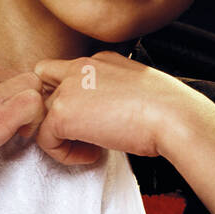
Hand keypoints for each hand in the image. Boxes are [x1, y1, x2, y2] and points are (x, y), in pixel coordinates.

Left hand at [32, 52, 177, 165]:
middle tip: (79, 133)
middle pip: (42, 87)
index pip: (62, 71)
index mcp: (99, 59)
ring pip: (41, 114)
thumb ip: (110, 93)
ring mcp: (68, 88)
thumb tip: (104, 115)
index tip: (88, 119)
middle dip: (53, 111)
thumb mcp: (134, 89)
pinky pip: (45, 139)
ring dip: (61, 135)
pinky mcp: (63, 113)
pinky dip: (64, 154)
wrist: (173, 116)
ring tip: (91, 147)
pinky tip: (93, 154)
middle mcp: (80, 67)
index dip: (66, 97)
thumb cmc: (167, 109)